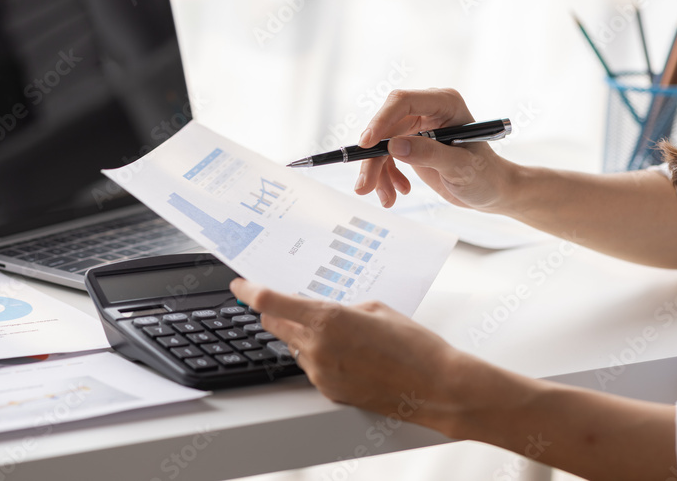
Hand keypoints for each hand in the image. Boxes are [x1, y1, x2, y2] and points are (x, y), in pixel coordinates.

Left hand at [230, 278, 468, 429]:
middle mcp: (317, 348)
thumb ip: (339, 307)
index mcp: (327, 320)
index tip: (239, 285)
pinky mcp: (329, 392)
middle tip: (289, 301)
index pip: (270, 303)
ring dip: (302, 334)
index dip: (249, 291)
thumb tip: (320, 311)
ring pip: (294, 345)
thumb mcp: (375, 309)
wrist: (437, 387)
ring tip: (338, 330)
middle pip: (275, 324)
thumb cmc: (414, 345)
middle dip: (278, 311)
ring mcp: (321, 373)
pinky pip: (310, 366)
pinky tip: (347, 352)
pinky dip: (318, 354)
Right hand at [353, 88, 514, 210]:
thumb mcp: (460, 167)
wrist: (492, 191)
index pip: (404, 102)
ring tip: (386, 199)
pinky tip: (399, 192)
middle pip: (387, 127)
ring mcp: (418, 127)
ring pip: (382, 145)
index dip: (381, 120)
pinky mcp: (411, 144)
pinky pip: (386, 156)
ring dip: (377, 173)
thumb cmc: (486, 176)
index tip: (366, 144)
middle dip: (373, 158)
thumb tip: (394, 146)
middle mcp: (428, 111)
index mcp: (445, 104)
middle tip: (364, 186)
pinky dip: (386, 176)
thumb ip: (429, 154)